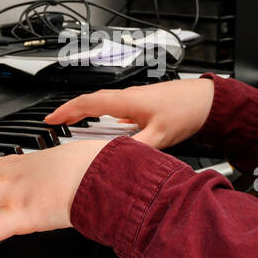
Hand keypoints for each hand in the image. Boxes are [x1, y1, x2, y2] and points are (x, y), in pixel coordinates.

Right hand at [45, 78, 214, 149]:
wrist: (207, 101)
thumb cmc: (186, 110)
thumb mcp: (159, 136)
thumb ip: (136, 149)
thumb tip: (118, 160)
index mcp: (125, 102)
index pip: (86, 104)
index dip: (65, 112)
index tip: (50, 119)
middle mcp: (127, 98)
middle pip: (90, 102)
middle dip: (70, 112)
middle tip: (55, 123)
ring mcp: (135, 100)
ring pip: (103, 105)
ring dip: (86, 114)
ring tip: (74, 125)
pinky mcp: (143, 104)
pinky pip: (115, 109)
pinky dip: (103, 117)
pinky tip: (108, 128)